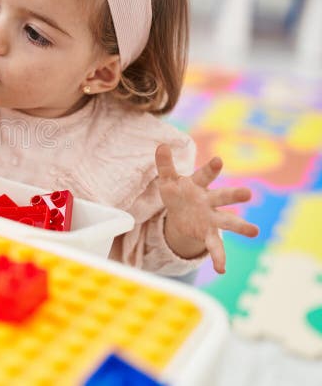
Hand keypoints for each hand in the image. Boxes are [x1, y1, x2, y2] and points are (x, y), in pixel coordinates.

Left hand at [155, 144, 258, 273]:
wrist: (181, 214)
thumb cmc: (177, 193)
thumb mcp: (168, 180)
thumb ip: (165, 164)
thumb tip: (161, 145)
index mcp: (198, 185)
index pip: (205, 175)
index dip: (211, 168)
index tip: (218, 160)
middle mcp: (210, 201)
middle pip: (223, 196)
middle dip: (234, 195)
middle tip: (248, 193)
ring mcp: (212, 218)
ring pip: (228, 222)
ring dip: (241, 226)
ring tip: (254, 231)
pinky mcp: (208, 234)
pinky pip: (216, 246)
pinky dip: (219, 258)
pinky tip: (221, 270)